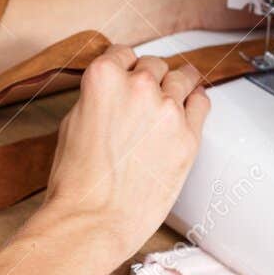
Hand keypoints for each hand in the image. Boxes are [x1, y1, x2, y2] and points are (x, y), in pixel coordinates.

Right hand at [38, 46, 209, 269]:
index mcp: (104, 78)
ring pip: (182, 78)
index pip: (123, 54)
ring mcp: (167, 111)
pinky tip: (192, 104)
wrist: (93, 221)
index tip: (129, 72)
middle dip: (150, 77)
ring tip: (176, 91)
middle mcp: (139, 87)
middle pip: (155, 65)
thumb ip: (97, 98)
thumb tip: (110, 93)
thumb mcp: (72, 124)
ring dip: (176, 85)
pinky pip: (202, 103)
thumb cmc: (78, 184)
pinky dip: (196, 101)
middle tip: (148, 91)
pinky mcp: (188, 136)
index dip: (126, 65)